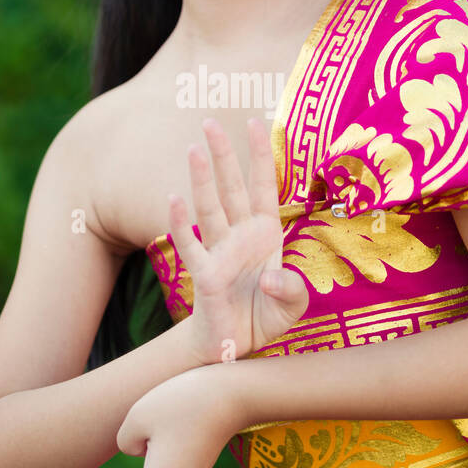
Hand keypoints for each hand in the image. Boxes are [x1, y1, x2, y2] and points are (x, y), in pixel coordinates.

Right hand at [174, 116, 308, 363]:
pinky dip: (181, 223)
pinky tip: (173, 199)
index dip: (260, 155)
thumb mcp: (293, 305)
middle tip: (209, 120)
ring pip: (210, 208)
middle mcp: (240, 236)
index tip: (256, 121)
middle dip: (223, 154)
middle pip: (232, 188)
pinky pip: (190, 245)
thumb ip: (292, 290)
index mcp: (266, 234)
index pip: (264, 186)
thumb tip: (269, 278)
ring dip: (203, 180)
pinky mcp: (204, 275)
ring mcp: (220, 253)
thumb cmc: (265, 316)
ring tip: (194, 148)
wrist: (238, 347)